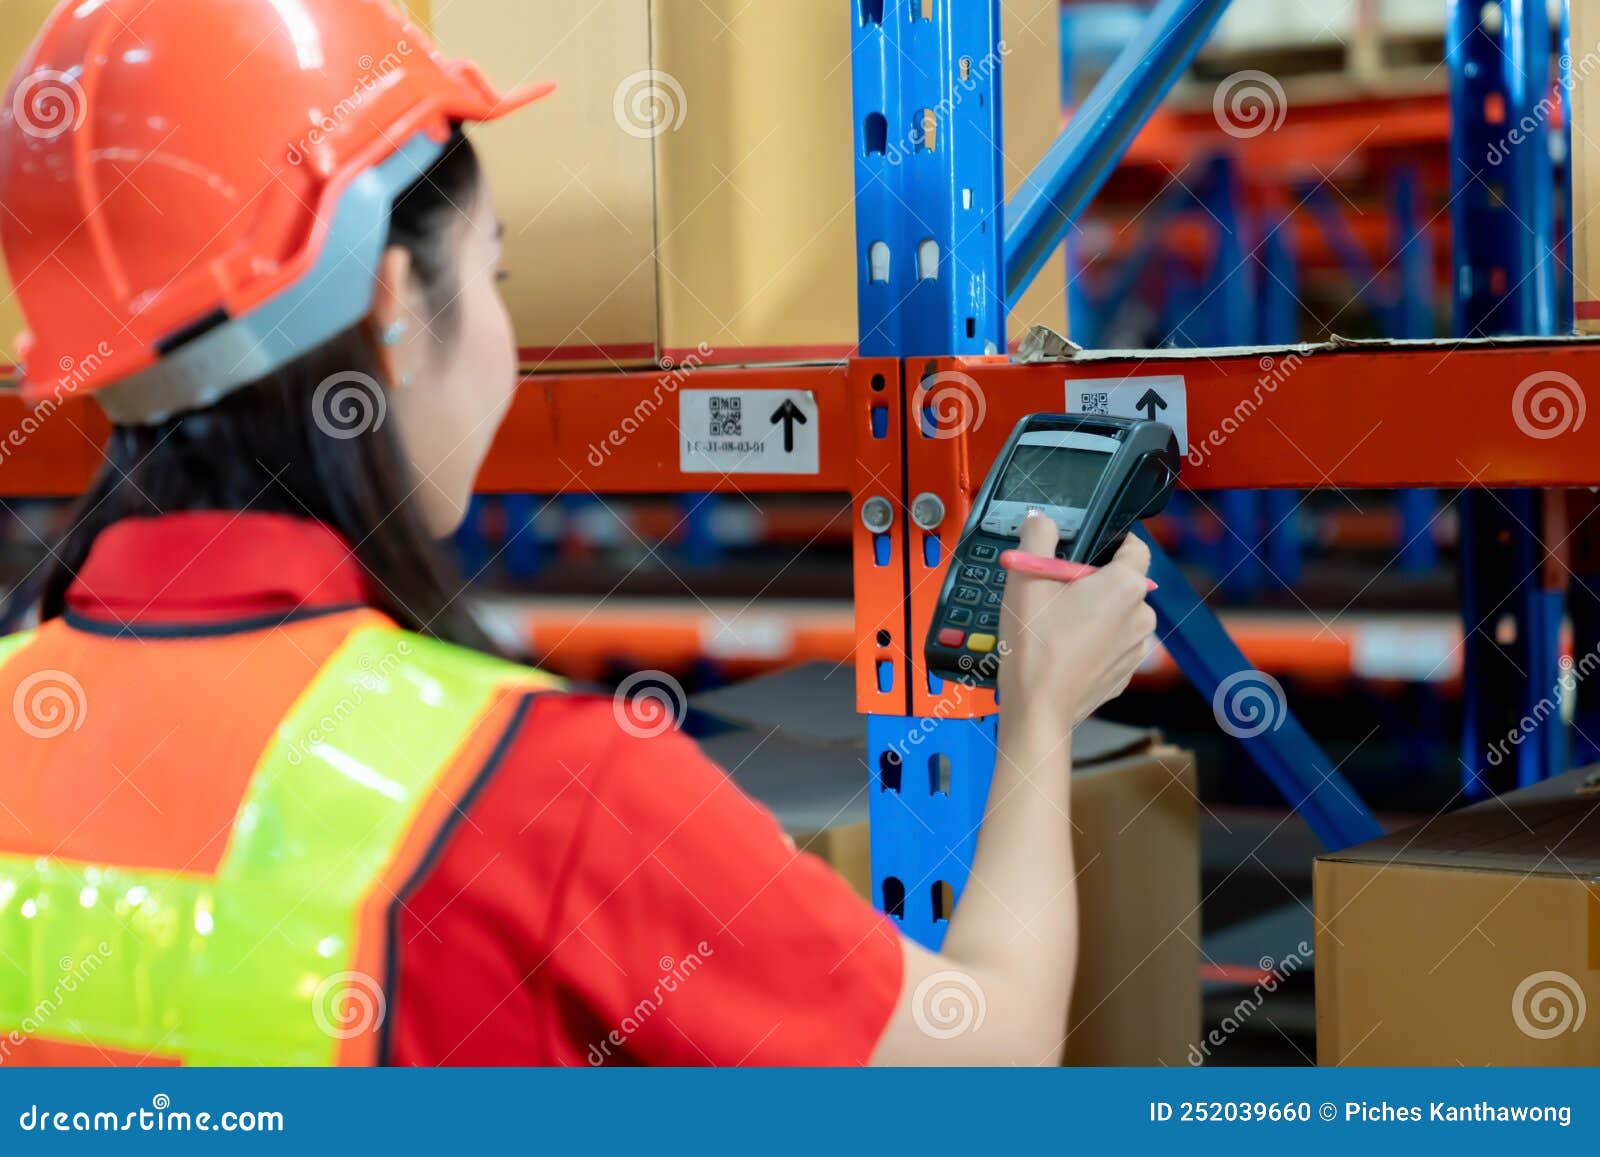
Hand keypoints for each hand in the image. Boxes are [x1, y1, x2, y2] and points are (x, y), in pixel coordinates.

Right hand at [996, 512, 1156, 736]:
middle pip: (1122, 583)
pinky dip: (1093, 642)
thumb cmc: (1035, 645)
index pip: (1135, 546)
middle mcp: (1141, 615)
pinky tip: (1063, 649)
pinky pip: (1111, 645)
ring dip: (1094, 613)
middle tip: (1056, 590)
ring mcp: (1135, 649)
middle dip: (1093, 581)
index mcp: (1125, 585)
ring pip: (1117, 615)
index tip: (1087, 547)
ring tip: (1056, 624)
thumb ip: (1037, 537)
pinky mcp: (1124, 674)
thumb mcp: (1026, 578)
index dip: (1111, 541)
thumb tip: (1041, 519)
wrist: (1038, 707)